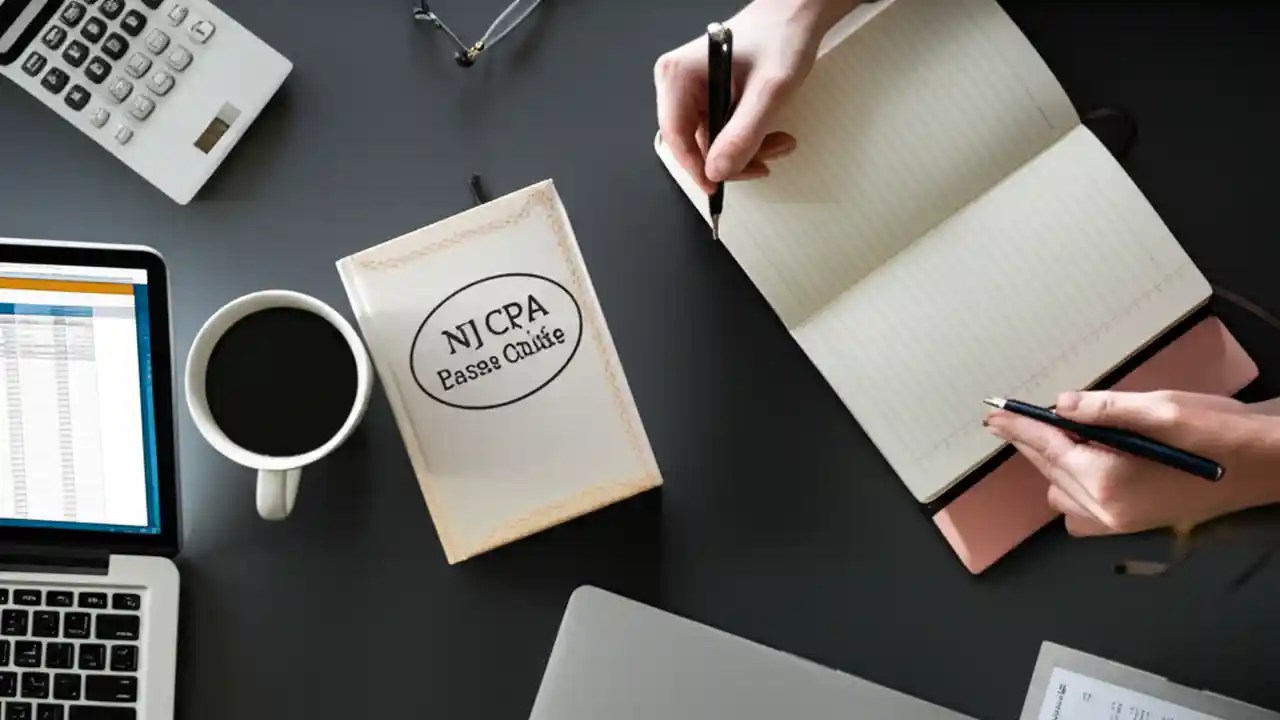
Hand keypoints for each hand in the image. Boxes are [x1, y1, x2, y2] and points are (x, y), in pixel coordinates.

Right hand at [654, 0, 858, 192]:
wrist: (797, 15)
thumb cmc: (782, 37)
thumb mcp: (768, 92)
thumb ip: (743, 134)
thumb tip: (718, 170)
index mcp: (679, 74)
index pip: (675, 135)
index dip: (695, 167)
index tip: (716, 187)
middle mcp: (679, 81)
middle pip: (693, 142)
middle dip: (730, 158)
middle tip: (763, 163)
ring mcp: (693, 89)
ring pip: (710, 140)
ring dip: (744, 151)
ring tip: (778, 144)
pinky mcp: (710, 94)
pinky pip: (721, 130)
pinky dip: (747, 139)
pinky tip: (770, 135)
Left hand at [985, 391, 1279, 536]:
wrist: (1266, 464)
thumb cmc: (1220, 433)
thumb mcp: (1160, 407)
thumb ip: (1103, 408)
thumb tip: (1060, 405)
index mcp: (1109, 479)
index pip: (1048, 448)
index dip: (1019, 427)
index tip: (994, 414)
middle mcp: (1107, 509)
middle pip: (1050, 470)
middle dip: (1033, 442)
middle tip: (1012, 419)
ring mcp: (1119, 522)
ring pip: (1060, 493)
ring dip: (1054, 464)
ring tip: (1060, 434)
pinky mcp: (1132, 523)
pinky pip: (1082, 511)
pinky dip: (1073, 486)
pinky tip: (1087, 462)